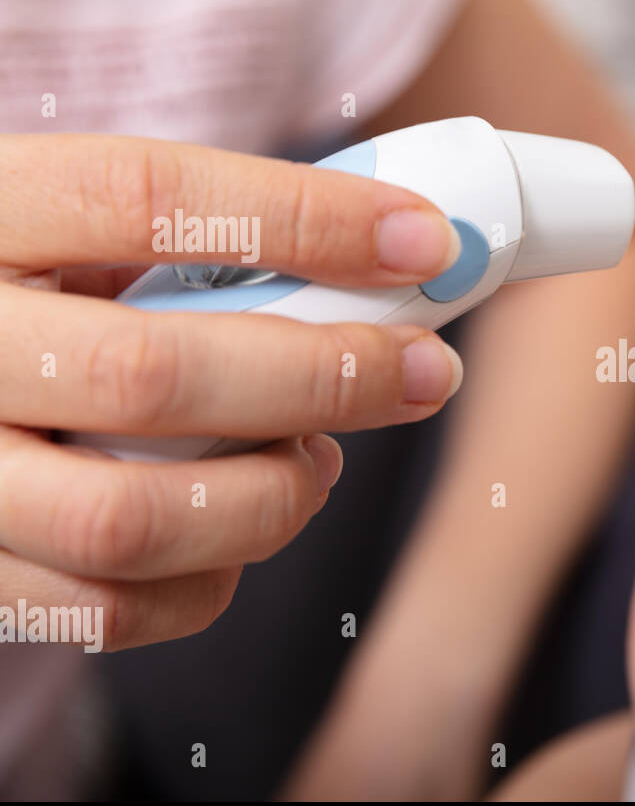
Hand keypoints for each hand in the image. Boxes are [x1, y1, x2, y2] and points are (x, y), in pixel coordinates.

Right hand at [0, 133, 463, 649]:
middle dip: (326, 379)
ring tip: (318, 461)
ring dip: (270, 498)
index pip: (144, 197)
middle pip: (152, 374)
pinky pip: (109, 609)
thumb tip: (391, 252)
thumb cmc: (36, 296)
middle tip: (425, 372)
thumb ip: (193, 242)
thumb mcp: (78, 234)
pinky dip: (210, 580)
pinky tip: (239, 531)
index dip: (303, 219)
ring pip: (130, 518)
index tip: (422, 239)